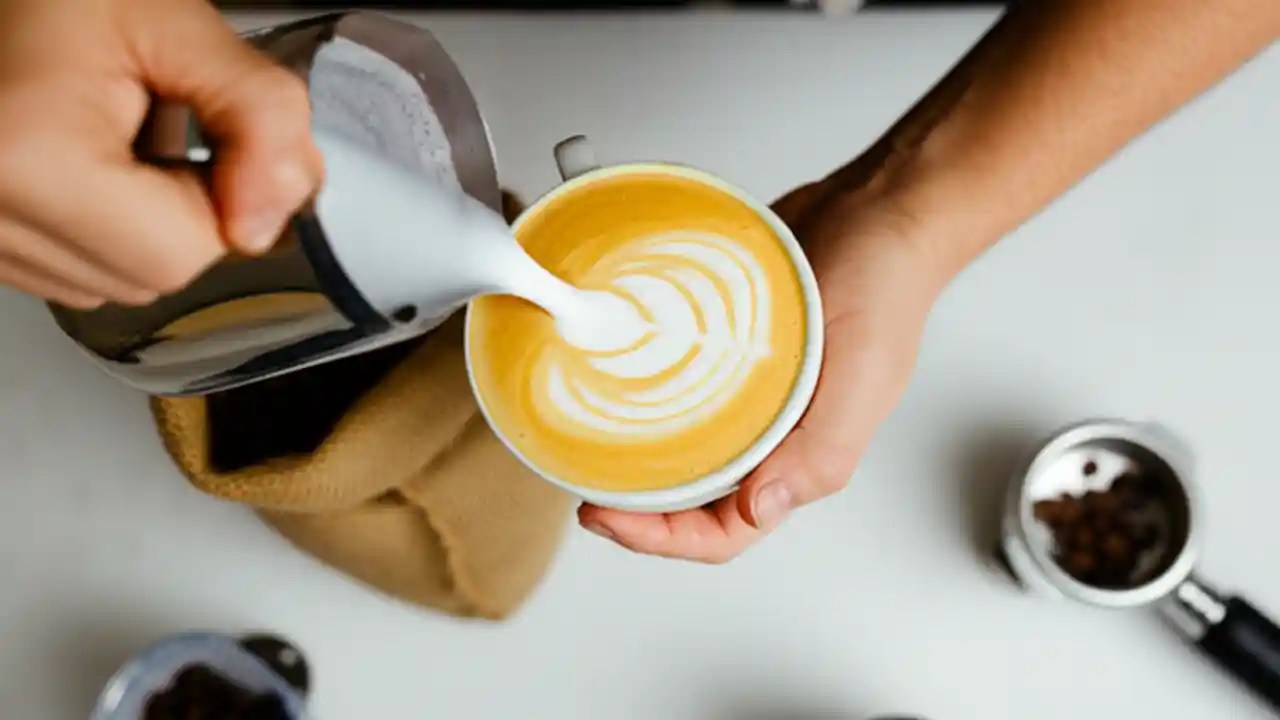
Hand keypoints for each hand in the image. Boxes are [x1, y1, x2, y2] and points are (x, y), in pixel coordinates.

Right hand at [0, 0, 321, 308]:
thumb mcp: (180, 26)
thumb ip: (259, 116)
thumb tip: (273, 221)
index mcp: (29, 163)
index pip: (180, 253)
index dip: (222, 197)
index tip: (200, 130)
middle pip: (150, 276)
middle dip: (183, 209)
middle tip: (152, 123)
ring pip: (117, 283)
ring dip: (143, 222)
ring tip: (111, 135)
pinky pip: (76, 273)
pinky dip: (104, 229)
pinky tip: (87, 162)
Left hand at [577, 170, 947, 562]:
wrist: (876, 210)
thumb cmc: (885, 290)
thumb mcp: (863, 374)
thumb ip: (820, 451)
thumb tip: (760, 508)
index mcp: (799, 456)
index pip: (722, 531)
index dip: (661, 538)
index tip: (605, 516)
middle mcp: (765, 434)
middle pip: (685, 498)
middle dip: (630, 505)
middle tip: (579, 483)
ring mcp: (740, 392)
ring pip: (673, 445)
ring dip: (628, 453)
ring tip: (581, 441)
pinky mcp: (720, 349)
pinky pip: (671, 384)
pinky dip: (636, 390)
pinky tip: (605, 377)